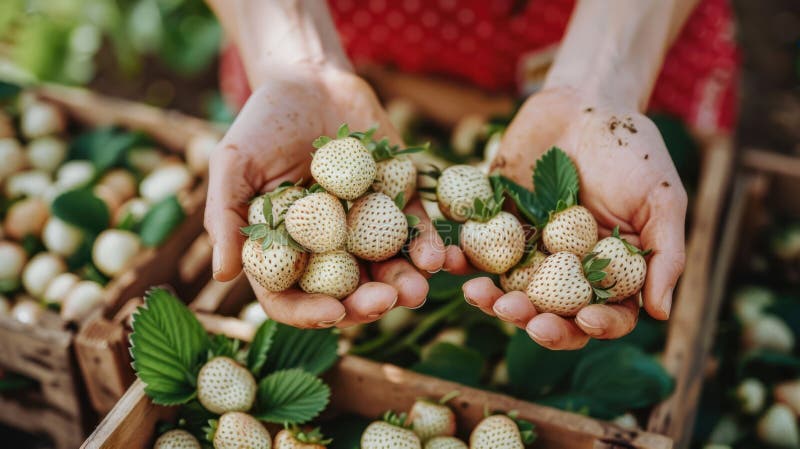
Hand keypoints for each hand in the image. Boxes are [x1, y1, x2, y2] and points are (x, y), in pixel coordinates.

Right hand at [205, 66, 449, 327]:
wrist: (309, 80)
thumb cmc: (262, 124)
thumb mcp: (233, 165)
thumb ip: (226, 216)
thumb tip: (222, 275)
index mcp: (284, 250)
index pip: (291, 296)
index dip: (309, 311)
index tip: (333, 312)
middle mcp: (326, 249)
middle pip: (346, 292)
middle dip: (367, 304)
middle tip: (386, 301)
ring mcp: (364, 228)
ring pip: (385, 269)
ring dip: (404, 285)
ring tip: (417, 290)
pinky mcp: (397, 203)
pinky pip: (414, 231)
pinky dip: (425, 247)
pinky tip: (436, 256)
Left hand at [463, 86, 686, 349]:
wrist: (583, 103)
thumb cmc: (632, 151)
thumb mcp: (661, 199)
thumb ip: (664, 253)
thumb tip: (661, 313)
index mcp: (610, 272)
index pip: (607, 314)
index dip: (598, 325)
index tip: (585, 319)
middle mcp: (568, 271)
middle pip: (552, 313)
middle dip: (535, 321)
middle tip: (519, 314)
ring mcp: (530, 251)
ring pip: (509, 290)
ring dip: (492, 300)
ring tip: (479, 295)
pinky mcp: (495, 227)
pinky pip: (475, 250)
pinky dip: (460, 259)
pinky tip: (450, 260)